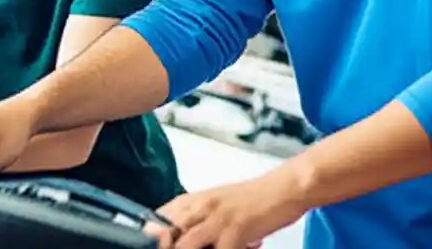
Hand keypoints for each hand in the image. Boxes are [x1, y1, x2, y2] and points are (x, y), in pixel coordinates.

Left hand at [146, 169, 307, 248]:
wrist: (284, 189)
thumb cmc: (253, 199)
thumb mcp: (218, 205)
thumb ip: (197, 219)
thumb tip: (174, 235)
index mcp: (193, 200)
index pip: (159, 218)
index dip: (150, 236)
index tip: (147, 245)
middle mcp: (200, 206)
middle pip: (167, 233)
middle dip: (164, 247)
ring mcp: (217, 218)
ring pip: (187, 244)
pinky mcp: (236, 229)